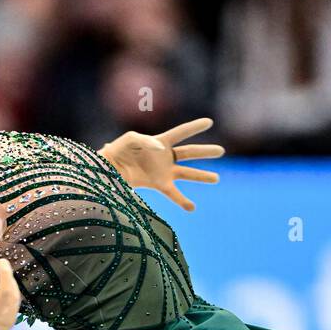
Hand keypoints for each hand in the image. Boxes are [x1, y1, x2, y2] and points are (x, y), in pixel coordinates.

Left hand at [100, 118, 223, 211]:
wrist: (109, 170)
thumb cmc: (118, 151)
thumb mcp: (130, 139)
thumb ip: (146, 140)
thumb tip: (162, 150)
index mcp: (161, 141)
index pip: (182, 132)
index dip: (195, 127)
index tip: (209, 121)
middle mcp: (166, 156)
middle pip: (190, 153)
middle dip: (206, 152)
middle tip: (221, 151)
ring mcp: (164, 171)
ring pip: (188, 173)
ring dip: (202, 176)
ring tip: (217, 178)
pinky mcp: (158, 185)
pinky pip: (173, 194)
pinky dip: (182, 201)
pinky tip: (192, 207)